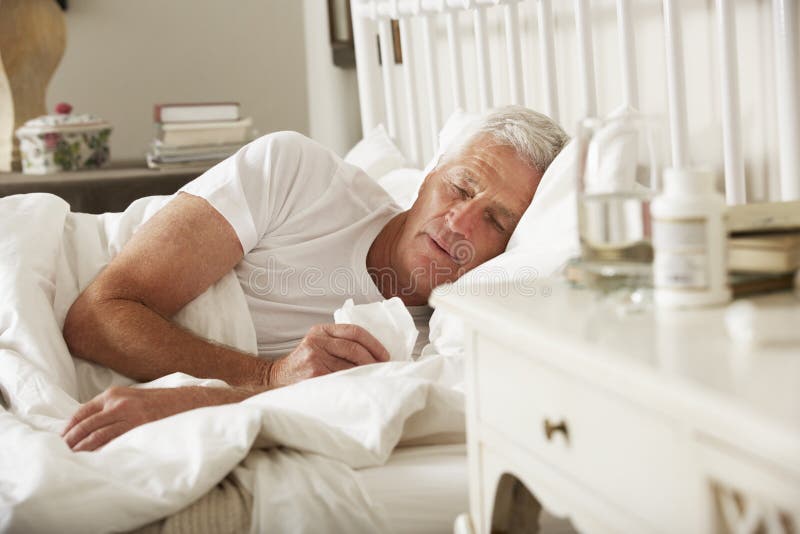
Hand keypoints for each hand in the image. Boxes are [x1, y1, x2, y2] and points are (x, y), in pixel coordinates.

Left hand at [61, 386, 243, 451]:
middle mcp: (118, 403)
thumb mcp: (134, 397)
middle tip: (64, 452)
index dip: (70, 427)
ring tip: (74, 458)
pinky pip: (112, 441)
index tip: (64, 438)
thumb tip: (92, 424)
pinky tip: (94, 458)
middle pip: (85, 424)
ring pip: (95, 435)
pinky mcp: (139, 427)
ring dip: (82, 448)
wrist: (189, 402)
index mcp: (115, 394)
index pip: (82, 411)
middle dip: (71, 440)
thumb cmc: (161, 402)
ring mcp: (128, 415)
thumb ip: (114, 406)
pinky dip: (100, 450)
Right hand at [268, 323, 389, 388]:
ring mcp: (314, 358)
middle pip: (354, 348)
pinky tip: (360, 386)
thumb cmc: (303, 364)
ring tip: (374, 378)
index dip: (373, 343)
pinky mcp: (314, 375)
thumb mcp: (317, 344)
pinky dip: (354, 382)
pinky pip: (341, 378)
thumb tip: (373, 353)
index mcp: (320, 331)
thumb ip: (337, 342)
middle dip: (372, 360)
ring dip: (366, 373)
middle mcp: (316, 341)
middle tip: (382, 369)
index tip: (385, 355)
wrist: (275, 378)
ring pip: (349, 365)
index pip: (354, 331)